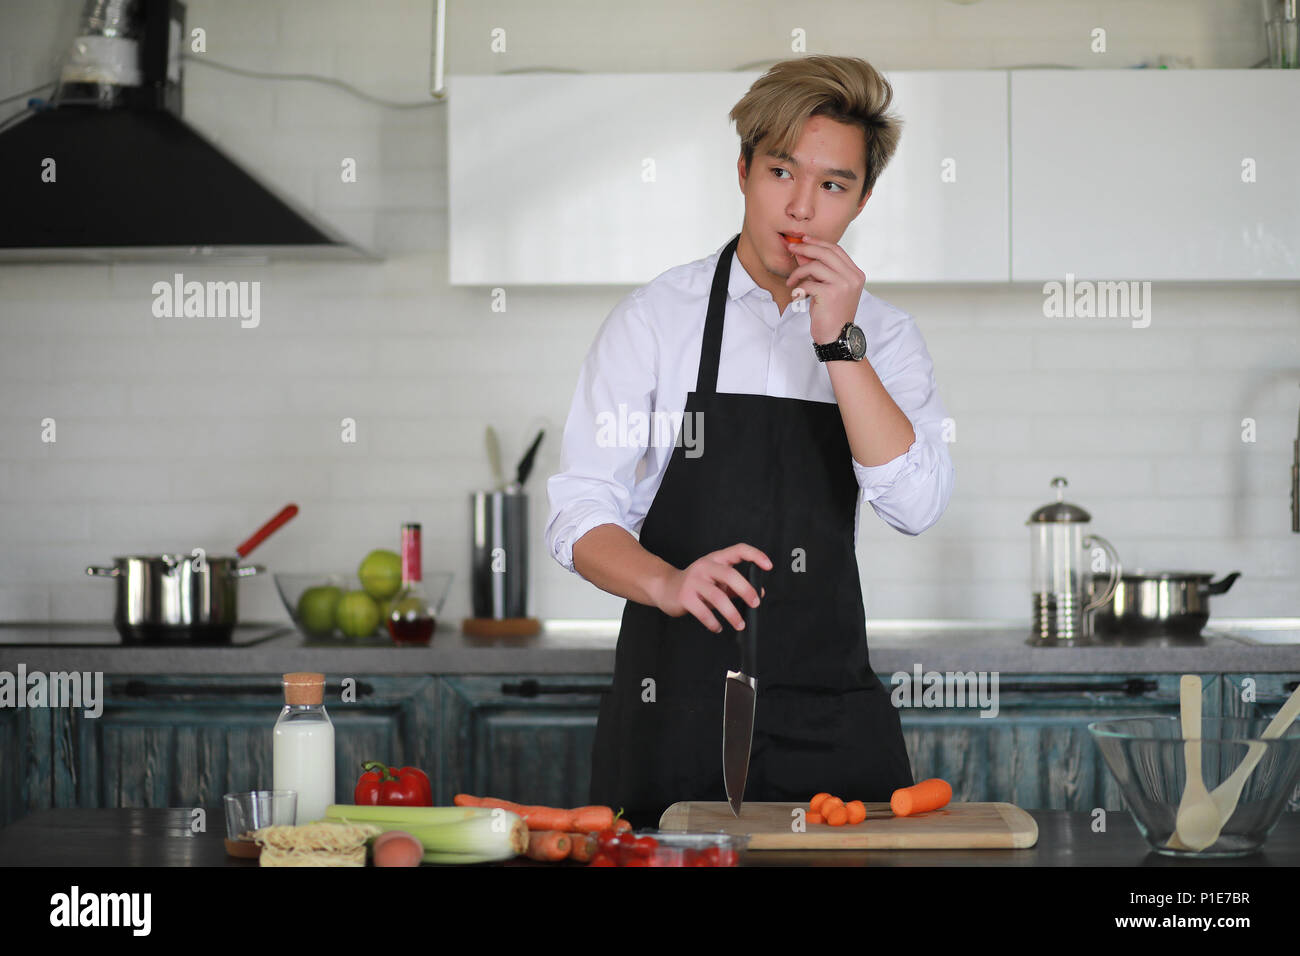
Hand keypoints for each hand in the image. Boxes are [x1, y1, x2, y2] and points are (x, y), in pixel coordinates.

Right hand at [653, 544, 770, 632]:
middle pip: (729, 575)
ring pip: (717, 597)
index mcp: (716, 559)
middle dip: (746, 590)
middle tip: (755, 604)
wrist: (665, 587)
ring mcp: (693, 581)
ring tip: (739, 624)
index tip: (768, 566)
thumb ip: (735, 586)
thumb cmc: (695, 584)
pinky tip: (718, 627)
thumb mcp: (716, 580)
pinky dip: (713, 623)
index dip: (755, 555)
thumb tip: (758, 592)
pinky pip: (703, 612)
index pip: (738, 550)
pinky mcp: (684, 597)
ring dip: (731, 613)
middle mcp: (705, 566)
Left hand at [784, 236, 865, 342]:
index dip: (818, 242)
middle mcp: (852, 277)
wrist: (837, 337)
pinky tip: (796, 294)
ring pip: (815, 266)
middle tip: (791, 249)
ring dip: (798, 271)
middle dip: (806, 248)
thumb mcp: (828, 288)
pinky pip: (808, 282)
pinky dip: (799, 287)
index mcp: (855, 274)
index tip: (804, 240)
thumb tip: (802, 252)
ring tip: (792, 281)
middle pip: (826, 252)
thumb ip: (820, 271)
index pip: (836, 250)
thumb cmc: (831, 314)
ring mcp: (843, 285)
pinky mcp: (831, 294)